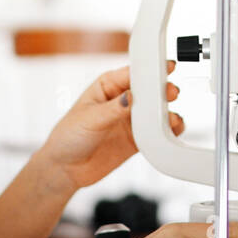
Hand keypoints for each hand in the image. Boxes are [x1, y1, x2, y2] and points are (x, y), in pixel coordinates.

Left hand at [38, 62, 184, 190]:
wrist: (66, 169)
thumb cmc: (68, 136)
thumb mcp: (89, 119)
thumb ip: (113, 108)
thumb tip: (131, 96)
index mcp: (108, 86)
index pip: (132, 73)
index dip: (149, 70)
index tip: (163, 69)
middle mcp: (122, 100)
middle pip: (149, 90)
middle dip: (161, 90)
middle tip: (170, 93)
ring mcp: (131, 120)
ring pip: (156, 111)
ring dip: (166, 112)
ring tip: (170, 118)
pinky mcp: (137, 138)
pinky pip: (157, 132)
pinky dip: (167, 131)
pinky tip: (172, 131)